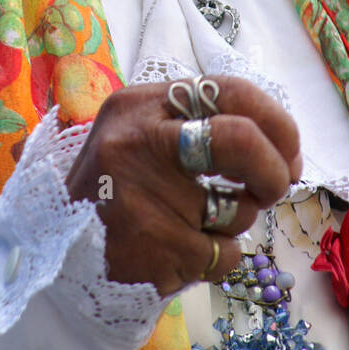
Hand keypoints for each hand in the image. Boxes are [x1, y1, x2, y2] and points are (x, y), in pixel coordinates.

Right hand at [64, 77, 302, 296]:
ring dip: (234, 224)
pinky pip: (223, 254)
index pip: (229, 91)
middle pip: (238, 140)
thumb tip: (286, 152)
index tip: (290, 152)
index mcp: (138, 106)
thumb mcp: (143, 136)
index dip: (277, 123)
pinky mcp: (149, 249)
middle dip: (273, 171)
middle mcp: (133, 143)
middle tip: (274, 189)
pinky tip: (182, 253)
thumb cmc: (119, 190)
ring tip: (195, 224)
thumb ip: (203, 128)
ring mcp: (138, 197)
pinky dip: (217, 258)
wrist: (58, 255)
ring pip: (236, 209)